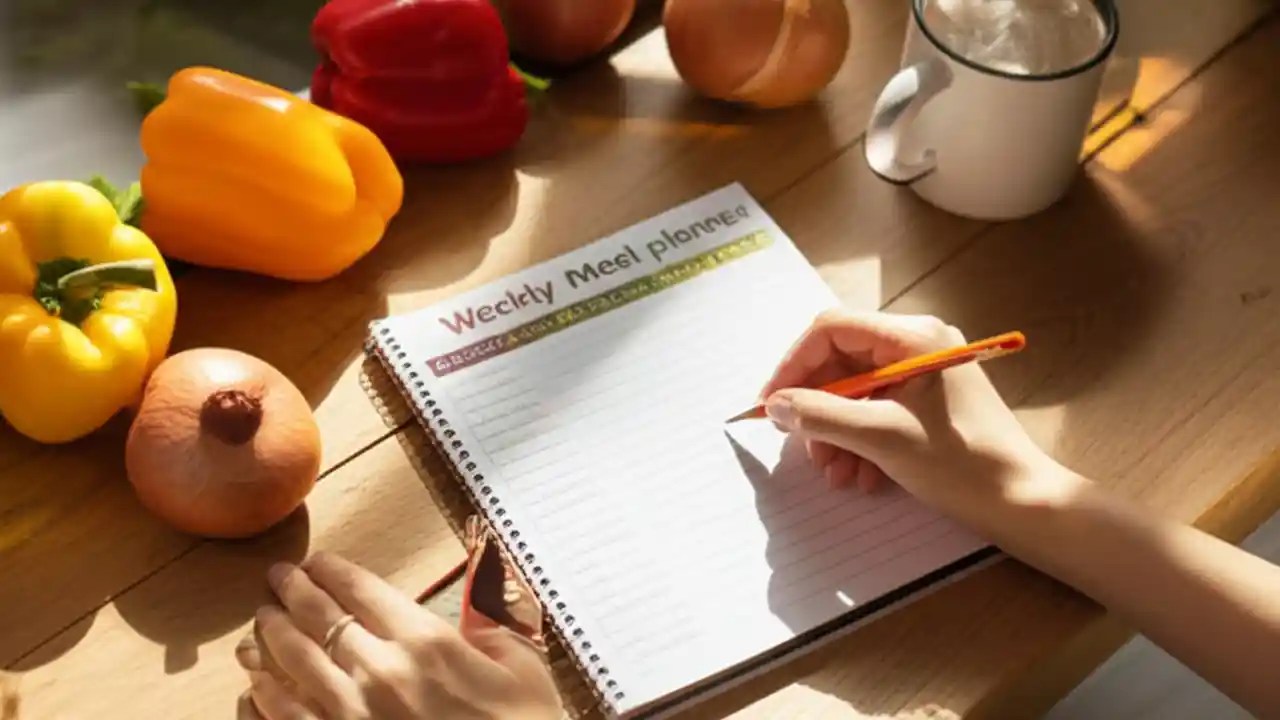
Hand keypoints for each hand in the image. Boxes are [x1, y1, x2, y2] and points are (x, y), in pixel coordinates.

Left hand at [236, 552, 563, 719]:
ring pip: (296, 663)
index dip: (332, 570)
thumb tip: (475, 608)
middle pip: (320, 618)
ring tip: (261, 622)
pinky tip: (256, 686)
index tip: (317, 561)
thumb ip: (491, 628)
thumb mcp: (522, 667)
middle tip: (276, 578)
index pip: (363, 589)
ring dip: (272, 636)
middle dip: (293, 592)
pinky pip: (287, 719)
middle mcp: (383, 671)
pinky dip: (265, 698)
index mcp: (428, 641)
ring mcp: (355, 716)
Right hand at [760, 310, 1062, 533]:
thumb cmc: (961, 464)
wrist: (1023, 502)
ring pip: (855, 391)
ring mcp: (924, 372)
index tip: (772, 406)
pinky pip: (877, 409)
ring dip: (836, 432)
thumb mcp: (883, 438)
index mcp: (912, 337)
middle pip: (841, 362)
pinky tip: (860, 476)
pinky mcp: (929, 401)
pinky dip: (860, 441)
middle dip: (818, 408)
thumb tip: (776, 405)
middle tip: (804, 448)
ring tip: (836, 473)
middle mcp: (918, 344)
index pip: (831, 330)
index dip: (793, 366)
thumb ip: (823, 416)